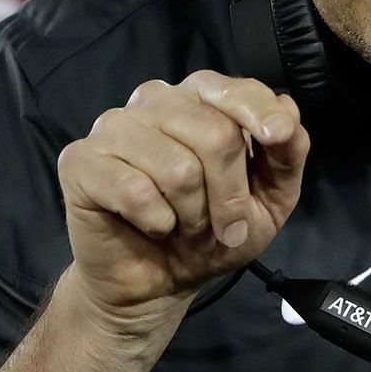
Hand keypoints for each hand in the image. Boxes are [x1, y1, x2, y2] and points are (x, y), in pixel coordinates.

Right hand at [56, 70, 309, 329]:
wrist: (157, 282)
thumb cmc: (214, 230)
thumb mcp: (270, 199)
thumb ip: (286, 154)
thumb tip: (289, 113)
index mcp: (201, 97)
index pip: (237, 89)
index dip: (261, 114)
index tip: (278, 136)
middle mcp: (156, 100)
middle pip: (215, 134)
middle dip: (229, 195)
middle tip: (220, 224)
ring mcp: (114, 126)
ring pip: (177, 167)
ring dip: (192, 214)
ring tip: (183, 224)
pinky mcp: (81, 160)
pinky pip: (133, 190)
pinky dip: (155, 220)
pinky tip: (152, 225)